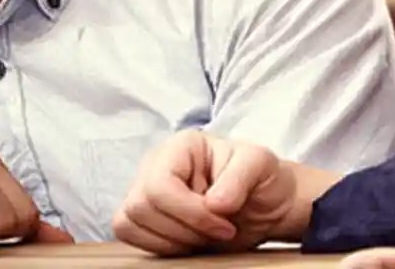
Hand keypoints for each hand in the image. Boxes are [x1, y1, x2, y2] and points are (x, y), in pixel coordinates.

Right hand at [113, 130, 299, 255]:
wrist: (265, 202)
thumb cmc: (261, 178)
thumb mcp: (261, 165)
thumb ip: (239, 178)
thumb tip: (214, 203)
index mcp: (180, 146)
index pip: (160, 184)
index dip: (189, 213)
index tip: (224, 225)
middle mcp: (156, 165)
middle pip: (140, 206)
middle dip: (183, 230)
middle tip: (217, 232)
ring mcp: (146, 190)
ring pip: (129, 222)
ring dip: (171, 241)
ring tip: (203, 237)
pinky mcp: (145, 216)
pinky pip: (129, 235)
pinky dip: (158, 247)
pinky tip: (187, 243)